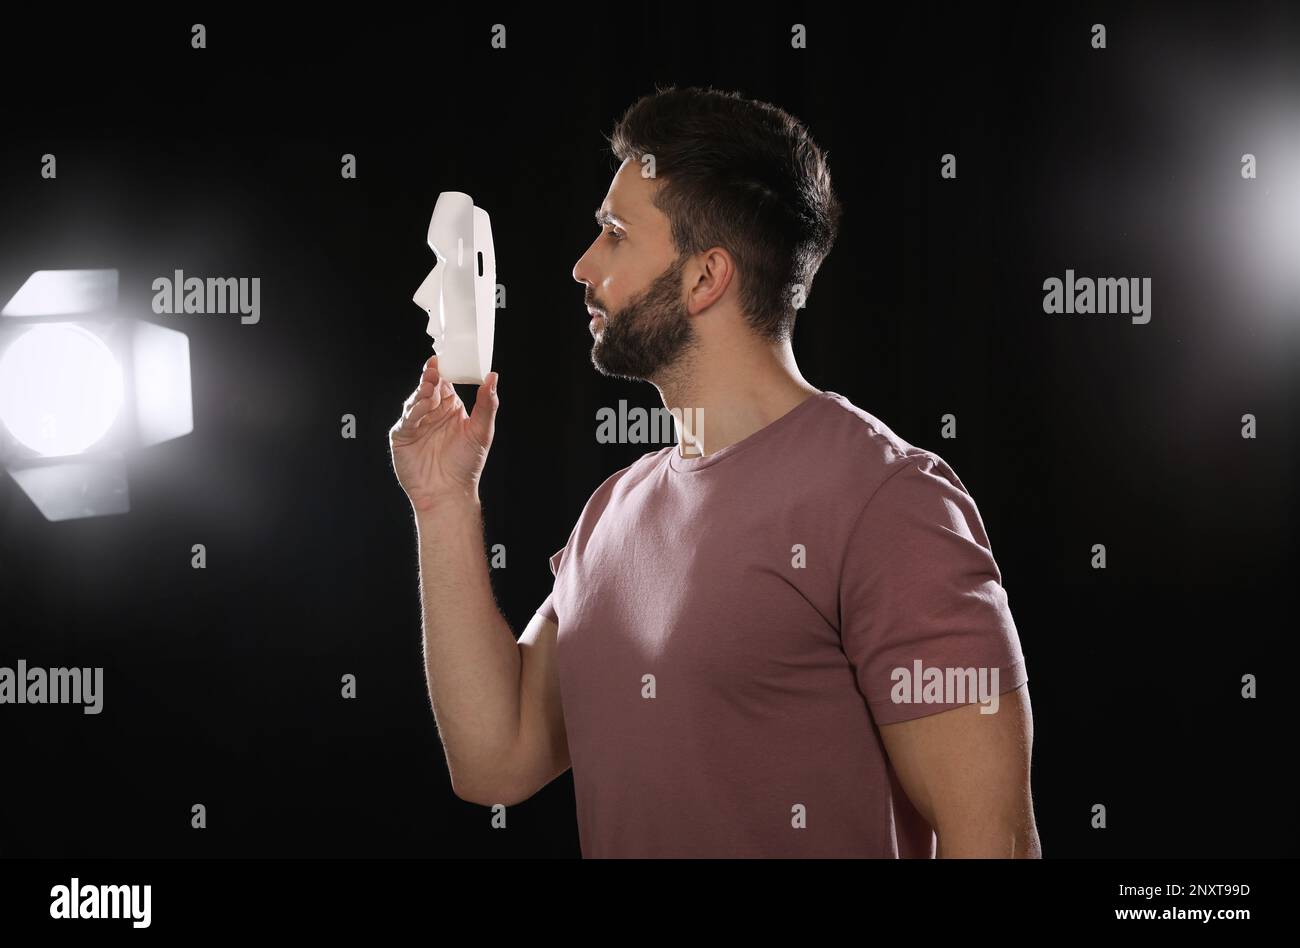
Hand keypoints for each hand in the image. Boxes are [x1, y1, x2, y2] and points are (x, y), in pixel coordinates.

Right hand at [389, 354, 498, 511]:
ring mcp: (415, 423)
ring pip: (415, 401)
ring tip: (430, 386)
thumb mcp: (482, 431)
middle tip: (433, 369)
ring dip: (422, 392)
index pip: (444, 382)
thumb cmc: (466, 464)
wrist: (449, 493)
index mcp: (449, 407)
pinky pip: (407, 419)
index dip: (442, 370)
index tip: (442, 359)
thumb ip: (487, 404)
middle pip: (427, 388)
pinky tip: (423, 406)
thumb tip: (493, 376)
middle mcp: (431, 412)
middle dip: (429, 378)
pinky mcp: (402, 436)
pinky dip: (414, 411)